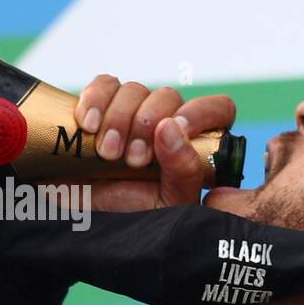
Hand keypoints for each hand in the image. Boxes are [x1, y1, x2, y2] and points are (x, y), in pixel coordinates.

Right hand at [69, 74, 236, 210]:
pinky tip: (88, 125)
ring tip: (107, 153)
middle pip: (167, 96)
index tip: (177, 128)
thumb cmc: (132, 214)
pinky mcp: (101, 106)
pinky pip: (103, 85)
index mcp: (192, 145)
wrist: (86, 219)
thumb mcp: (168, 203)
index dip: (201, 112)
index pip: (217, 109)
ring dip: (118, 119)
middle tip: (132, 160)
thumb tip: (171, 126)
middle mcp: (166, 123)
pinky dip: (94, 100)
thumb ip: (183, 170)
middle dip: (146, 125)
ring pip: (134, 90)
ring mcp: (133, 112)